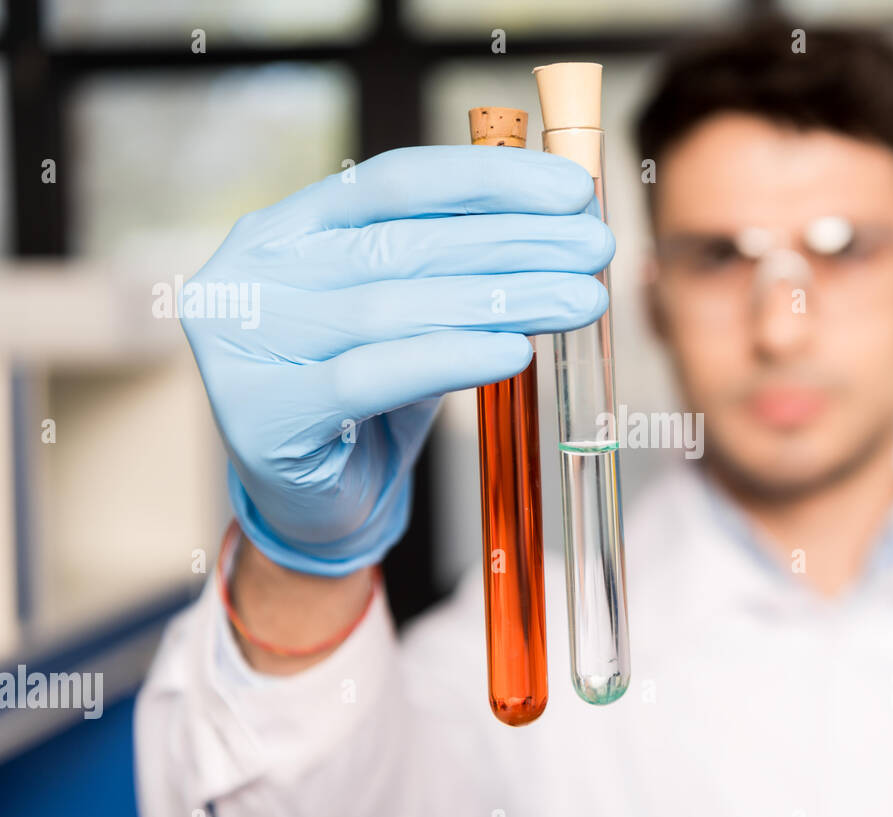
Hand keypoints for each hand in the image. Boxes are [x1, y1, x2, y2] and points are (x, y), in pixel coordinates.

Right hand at [180, 145, 612, 575]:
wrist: (313, 507)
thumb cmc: (368, 399)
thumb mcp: (410, 318)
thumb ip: (454, 267)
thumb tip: (563, 223)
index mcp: (285, 229)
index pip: (393, 182)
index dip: (489, 180)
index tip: (573, 189)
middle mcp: (252, 273)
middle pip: (401, 244)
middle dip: (514, 241)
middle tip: (596, 246)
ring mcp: (243, 344)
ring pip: (392, 308)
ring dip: (503, 298)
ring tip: (581, 297)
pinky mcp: (261, 416)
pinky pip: (371, 376)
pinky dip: (451, 359)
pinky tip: (518, 352)